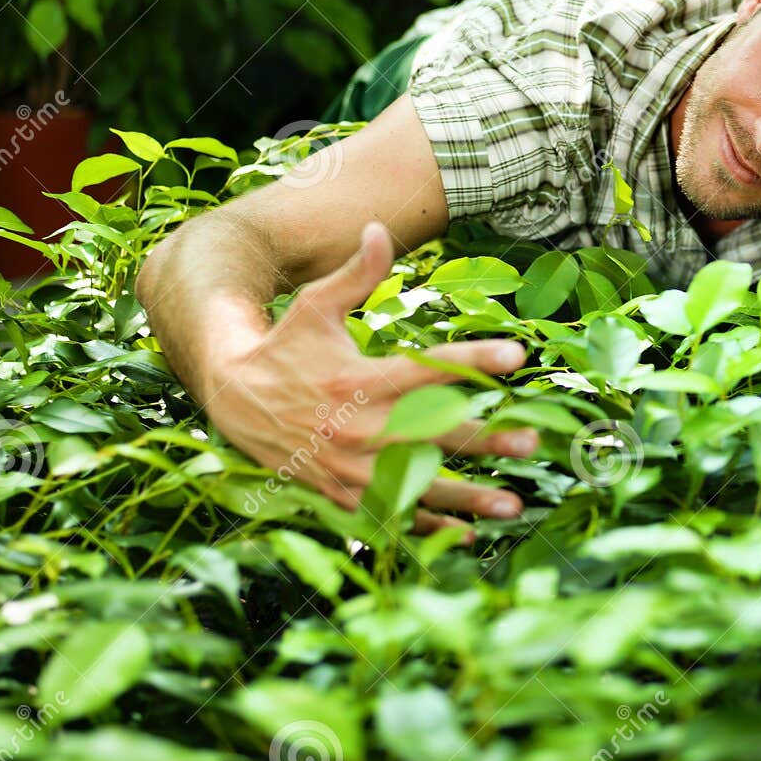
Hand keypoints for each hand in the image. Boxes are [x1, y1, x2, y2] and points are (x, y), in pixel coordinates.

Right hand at [203, 222, 535, 534]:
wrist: (230, 399)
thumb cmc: (285, 347)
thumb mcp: (315, 305)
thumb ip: (356, 272)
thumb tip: (381, 227)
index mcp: (357, 378)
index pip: (425, 367)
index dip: (473, 360)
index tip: (517, 356)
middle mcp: (355, 427)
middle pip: (430, 434)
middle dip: (484, 439)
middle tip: (530, 441)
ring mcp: (348, 468)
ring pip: (416, 486)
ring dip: (468, 499)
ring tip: (514, 506)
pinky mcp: (340, 495)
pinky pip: (389, 516)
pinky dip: (426, 528)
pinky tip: (468, 533)